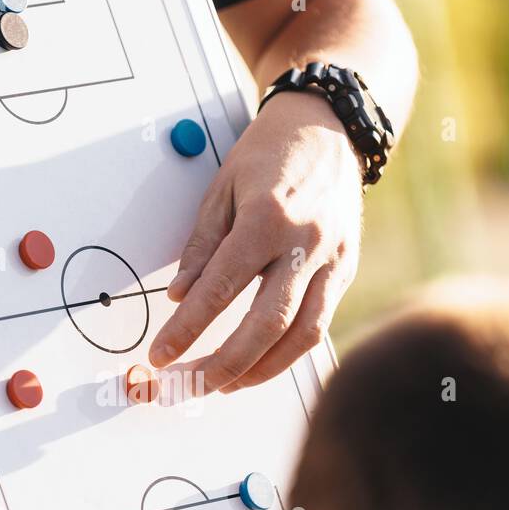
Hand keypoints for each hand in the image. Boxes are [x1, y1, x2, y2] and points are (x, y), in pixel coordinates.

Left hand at [148, 90, 363, 392]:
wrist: (330, 124)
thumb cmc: (270, 152)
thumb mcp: (222, 188)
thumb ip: (201, 247)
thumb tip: (178, 298)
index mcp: (268, 217)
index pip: (220, 290)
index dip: (188, 329)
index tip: (162, 355)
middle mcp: (305, 243)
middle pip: (267, 324)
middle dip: (225, 364)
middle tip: (191, 385)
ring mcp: (333, 260)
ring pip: (302, 335)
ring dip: (261, 370)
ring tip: (225, 385)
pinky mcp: (347, 270)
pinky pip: (319, 326)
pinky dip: (287, 354)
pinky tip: (260, 365)